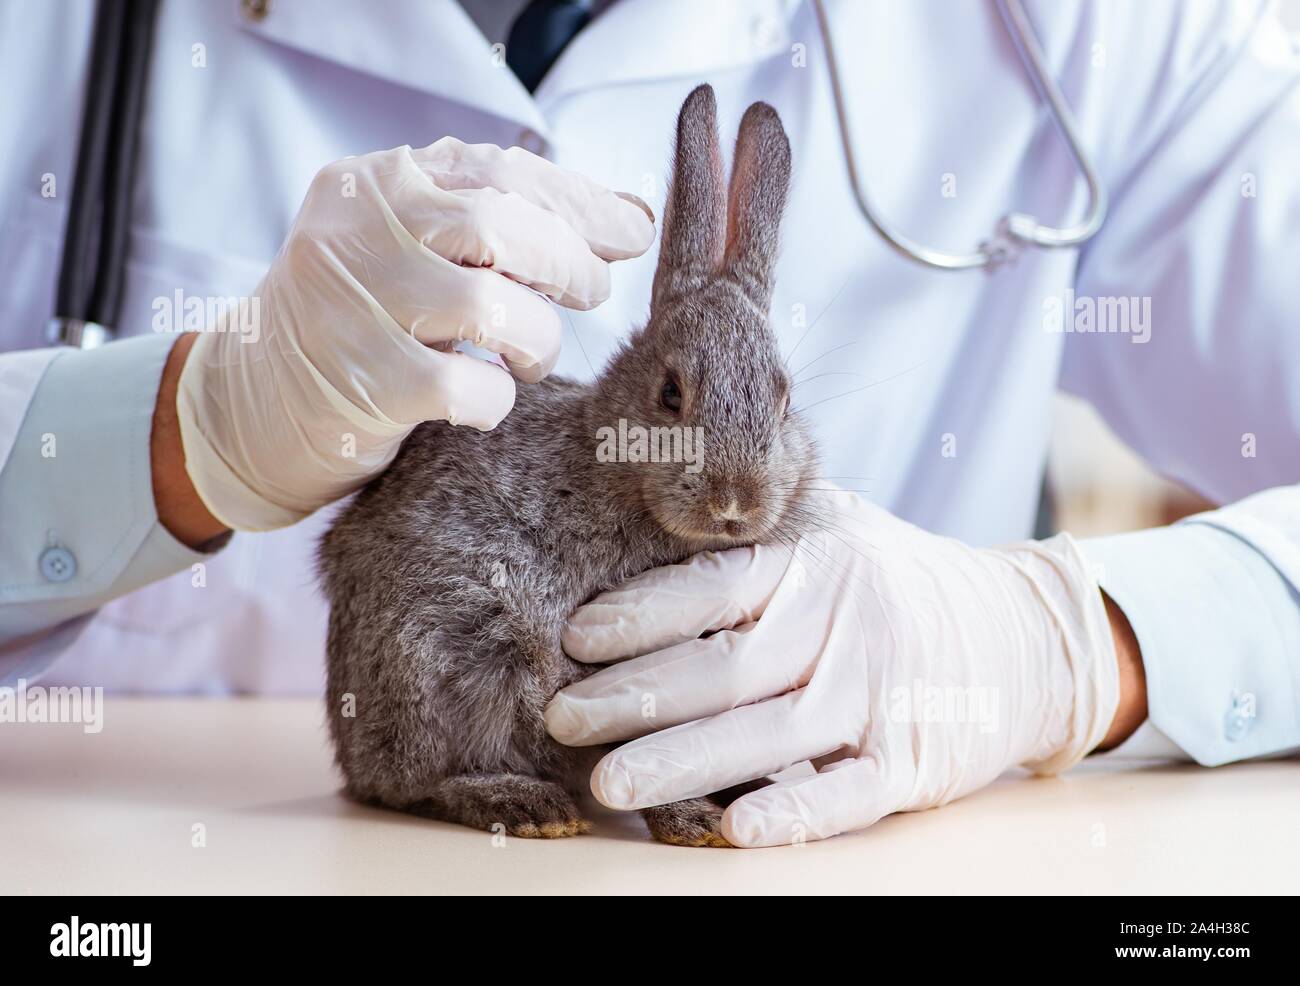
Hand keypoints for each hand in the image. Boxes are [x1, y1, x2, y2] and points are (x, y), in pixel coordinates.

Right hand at [174, 141, 653, 530]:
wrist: (250, 402)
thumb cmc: (359, 318)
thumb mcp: (408, 243)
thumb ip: (496, 219)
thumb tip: (629, 219)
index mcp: (377, 183)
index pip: (500, 171)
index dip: (579, 203)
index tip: (630, 232)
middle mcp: (359, 231)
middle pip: (502, 227)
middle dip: (570, 263)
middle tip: (592, 291)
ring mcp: (354, 306)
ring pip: (493, 305)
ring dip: (539, 336)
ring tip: (531, 353)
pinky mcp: (362, 383)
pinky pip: (471, 386)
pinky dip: (498, 397)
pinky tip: (486, 396)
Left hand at [545, 489, 1121, 846]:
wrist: (1023, 634)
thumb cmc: (896, 578)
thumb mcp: (839, 528)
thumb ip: (759, 531)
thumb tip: (654, 512)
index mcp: (814, 562)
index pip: (714, 585)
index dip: (642, 612)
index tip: (576, 636)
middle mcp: (842, 625)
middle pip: (725, 667)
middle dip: (635, 697)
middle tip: (561, 716)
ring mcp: (877, 695)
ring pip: (769, 734)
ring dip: (684, 762)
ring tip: (609, 784)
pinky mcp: (910, 760)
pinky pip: (847, 791)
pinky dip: (796, 810)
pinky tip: (737, 827)